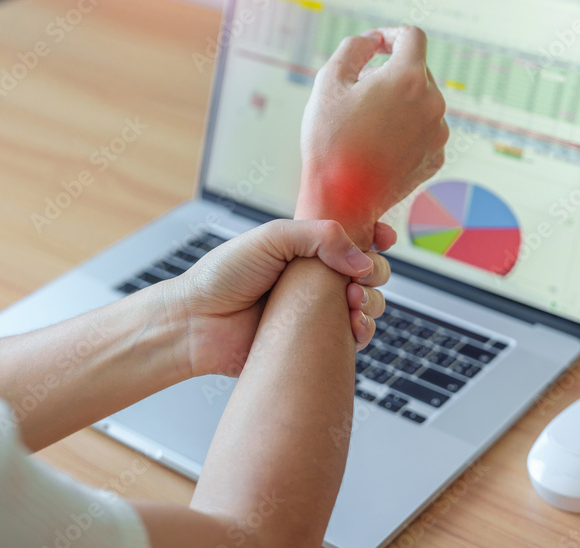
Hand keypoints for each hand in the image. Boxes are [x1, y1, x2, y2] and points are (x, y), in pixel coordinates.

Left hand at [166, 220, 394, 377]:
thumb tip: (362, 258)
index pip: (352, 237)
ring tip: (350, 302)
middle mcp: (314, 278)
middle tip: (358, 277)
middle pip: (368, 271)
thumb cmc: (222, 276)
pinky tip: (353, 326)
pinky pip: (352, 339)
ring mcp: (315, 311)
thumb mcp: (271, 238)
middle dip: (375, 271)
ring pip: (367, 304)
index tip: (384, 237)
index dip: (374, 235)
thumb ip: (319, 236)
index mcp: (305, 248)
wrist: (195, 324)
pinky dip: (362, 331)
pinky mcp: (313, 343)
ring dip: (371, 301)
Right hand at [298, 26, 448, 246]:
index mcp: (409, 78)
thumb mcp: (329, 82)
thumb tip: (372, 40)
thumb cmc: (330, 141)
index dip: (390, 35)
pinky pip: (424, 131)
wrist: (342, 199)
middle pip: (417, 70)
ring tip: (365, 125)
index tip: (375, 45)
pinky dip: (405, 130)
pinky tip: (379, 146)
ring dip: (398, 103)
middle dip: (390, 73)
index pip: (412, 36)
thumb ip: (353, 48)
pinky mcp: (435, 158)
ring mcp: (438, 133)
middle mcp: (433, 103)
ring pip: (421, 102)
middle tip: (357, 93)